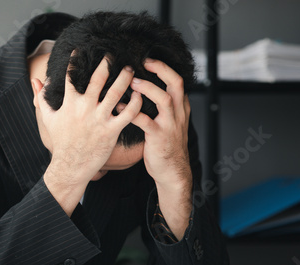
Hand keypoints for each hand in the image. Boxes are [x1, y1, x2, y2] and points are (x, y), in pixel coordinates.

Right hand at [33, 53, 142, 214]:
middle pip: (98, 79)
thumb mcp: (47, 118)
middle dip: (106, 63)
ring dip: (125, 77)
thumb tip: (36, 80)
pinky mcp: (111, 131)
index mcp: (69, 104)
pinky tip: (139, 94)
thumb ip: (41, 97)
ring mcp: (99, 120)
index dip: (76, 61)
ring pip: (116, 92)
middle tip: (114, 54)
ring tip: (130, 68)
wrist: (70, 166)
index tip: (81, 50)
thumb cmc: (61, 141)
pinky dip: (136, 102)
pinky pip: (128, 113)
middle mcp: (85, 109)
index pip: (72, 77)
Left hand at [130, 58, 192, 238]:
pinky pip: (146, 122)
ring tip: (132, 82)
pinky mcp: (159, 138)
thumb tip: (144, 89)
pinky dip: (132, 113)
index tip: (148, 58)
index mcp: (180, 108)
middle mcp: (178, 113)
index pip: (177, 81)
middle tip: (143, 61)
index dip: (164, 67)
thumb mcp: (168, 123)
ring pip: (164, 100)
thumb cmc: (165, 145)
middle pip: (176, 84)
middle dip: (161, 70)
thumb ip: (160, 107)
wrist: (172, 172)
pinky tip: (119, 107)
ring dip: (148, 89)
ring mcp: (170, 125)